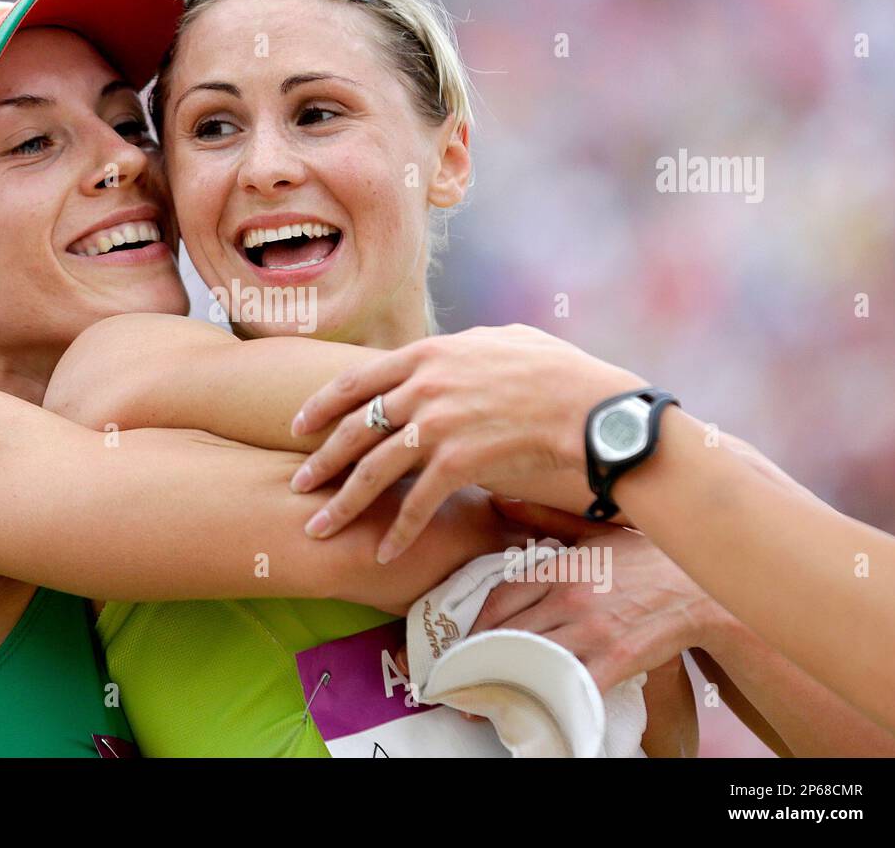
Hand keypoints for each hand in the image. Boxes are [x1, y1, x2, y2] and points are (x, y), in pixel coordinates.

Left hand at [290, 324, 644, 561]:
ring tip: (318, 527)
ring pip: (374, 469)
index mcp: (431, 353)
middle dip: (321, 460)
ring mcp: (440, 424)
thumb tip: (450, 352)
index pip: (359, 380)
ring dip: (342, 503)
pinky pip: (417, 503)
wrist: (596, 411)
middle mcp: (426, 386)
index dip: (322, 405)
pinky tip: (382, 553)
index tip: (298, 425)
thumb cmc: (561, 374)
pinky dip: (397, 532)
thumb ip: (463, 350)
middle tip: (298, 484)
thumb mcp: (503, 341)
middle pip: (356, 428)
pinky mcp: (461, 462)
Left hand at [473, 522, 717, 691]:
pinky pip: (572, 685)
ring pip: (531, 661)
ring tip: (489, 700)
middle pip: (507, 634)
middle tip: (468, 676)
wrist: (703, 587)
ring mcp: (593, 631)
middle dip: (482, 659)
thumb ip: (543, 518)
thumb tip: (499, 500)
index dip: (478, 623)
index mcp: (560, 568)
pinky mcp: (616, 659)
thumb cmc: (647, 558)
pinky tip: (537, 710)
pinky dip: (551, 699)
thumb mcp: (593, 530)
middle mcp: (569, 599)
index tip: (468, 639)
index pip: (500, 598)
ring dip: (507, 682)